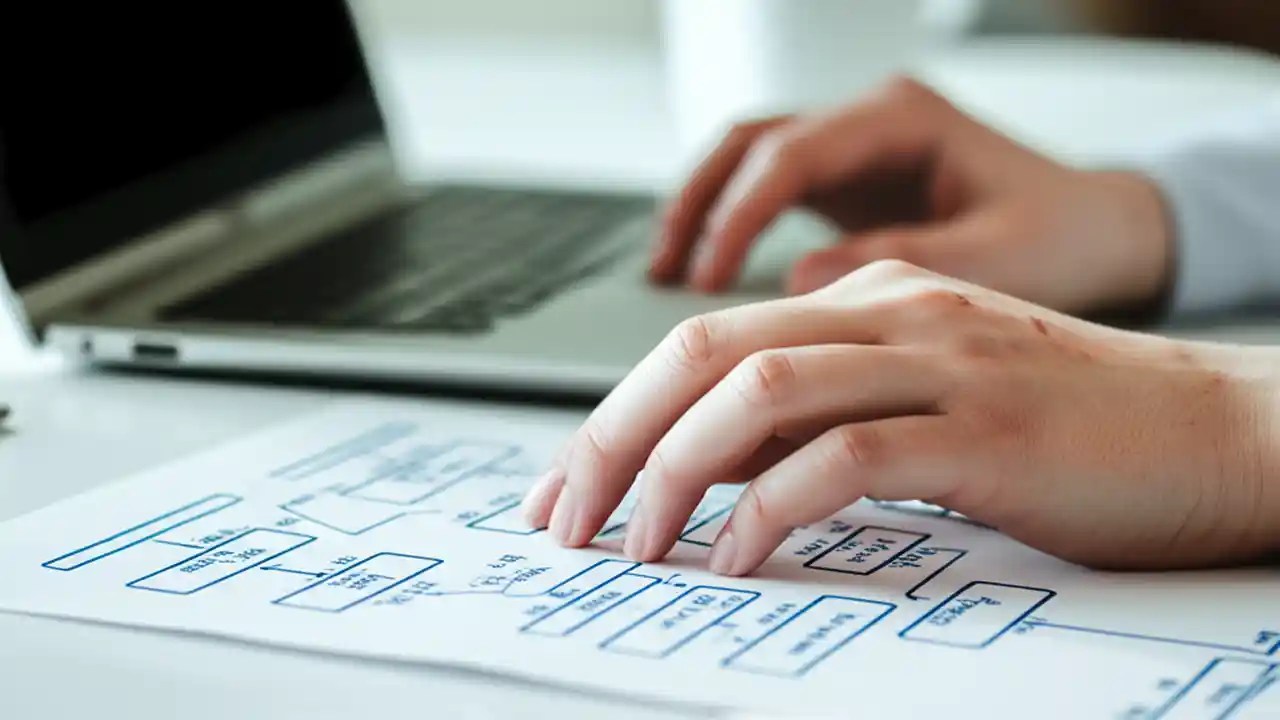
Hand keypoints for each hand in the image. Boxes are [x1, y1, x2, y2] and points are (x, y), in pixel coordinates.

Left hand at [524, 261, 1279, 573]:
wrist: (1214, 429)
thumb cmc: (1062, 430)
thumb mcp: (917, 404)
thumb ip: (815, 420)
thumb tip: (699, 468)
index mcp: (867, 299)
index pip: (700, 344)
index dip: (615, 416)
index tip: (568, 487)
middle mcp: (890, 313)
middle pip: (701, 354)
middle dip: (611, 439)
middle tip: (565, 518)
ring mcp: (938, 362)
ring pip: (757, 394)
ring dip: (673, 474)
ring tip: (638, 547)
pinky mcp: (983, 429)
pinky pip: (843, 458)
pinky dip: (769, 510)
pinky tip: (736, 556)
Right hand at [650, 76, 1173, 316]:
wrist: (1103, 231)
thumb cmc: (1065, 240)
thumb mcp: (994, 260)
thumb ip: (897, 265)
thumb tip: (798, 283)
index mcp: (903, 120)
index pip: (790, 155)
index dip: (738, 215)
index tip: (708, 277)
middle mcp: (869, 120)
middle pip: (750, 141)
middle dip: (699, 202)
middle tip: (665, 272)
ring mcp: (856, 147)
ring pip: (749, 159)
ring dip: (703, 209)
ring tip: (668, 274)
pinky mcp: (851, 182)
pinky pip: (770, 191)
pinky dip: (733, 225)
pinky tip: (711, 273)